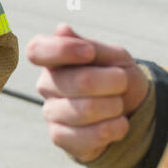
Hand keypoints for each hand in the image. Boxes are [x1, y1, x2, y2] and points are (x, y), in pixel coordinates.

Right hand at [27, 23, 149, 162]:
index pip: (37, 50)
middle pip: (78, 81)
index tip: (89, 52)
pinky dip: (113, 129)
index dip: (63, 50)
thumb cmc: (116, 77)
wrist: (130, 112)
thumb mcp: (113, 56)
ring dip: (114, 107)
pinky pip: (86, 136)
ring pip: (85, 110)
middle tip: (123, 81)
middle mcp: (46, 85)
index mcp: (54, 60)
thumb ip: (90, 46)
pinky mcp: (60, 137)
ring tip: (119, 105)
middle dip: (112, 81)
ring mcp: (51, 113)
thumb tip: (61, 29)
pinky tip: (119, 124)